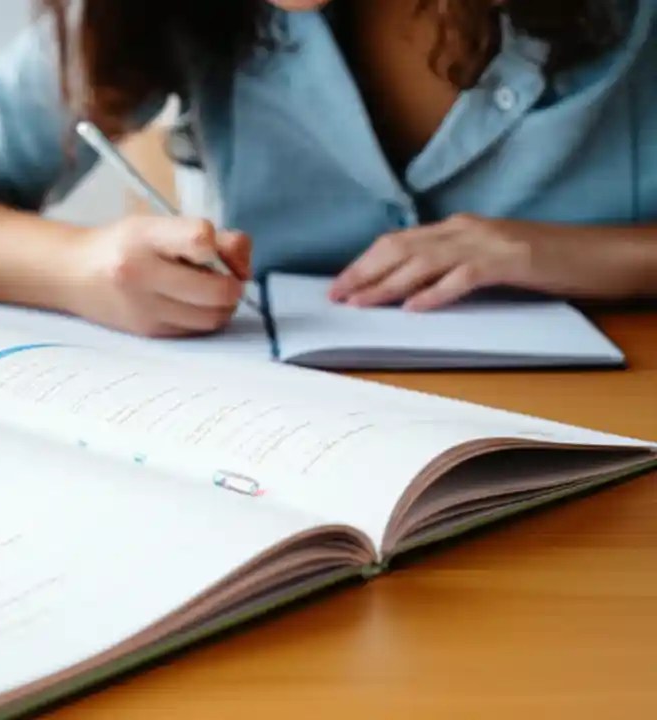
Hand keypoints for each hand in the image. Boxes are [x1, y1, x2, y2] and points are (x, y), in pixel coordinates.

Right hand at [65, 215, 251, 336]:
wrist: (75, 274)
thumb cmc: (127, 244)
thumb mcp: (161, 225)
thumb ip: (212, 236)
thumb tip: (245, 266)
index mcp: (145, 236)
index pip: (201, 238)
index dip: (221, 247)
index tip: (212, 249)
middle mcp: (140, 273)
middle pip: (219, 290)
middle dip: (233, 284)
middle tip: (225, 276)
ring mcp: (143, 307)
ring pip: (213, 317)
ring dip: (223, 305)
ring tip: (209, 291)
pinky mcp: (147, 332)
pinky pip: (197, 331)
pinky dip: (204, 318)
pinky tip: (191, 304)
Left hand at [329, 213, 537, 310]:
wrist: (597, 253)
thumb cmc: (541, 261)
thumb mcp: (486, 260)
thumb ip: (450, 267)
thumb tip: (409, 290)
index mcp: (457, 228)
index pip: (398, 242)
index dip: (364, 264)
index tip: (338, 286)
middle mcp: (465, 229)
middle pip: (401, 247)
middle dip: (364, 272)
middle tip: (336, 296)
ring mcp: (488, 243)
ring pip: (424, 260)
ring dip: (388, 284)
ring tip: (362, 302)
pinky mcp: (511, 261)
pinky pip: (465, 276)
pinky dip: (436, 291)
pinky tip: (415, 307)